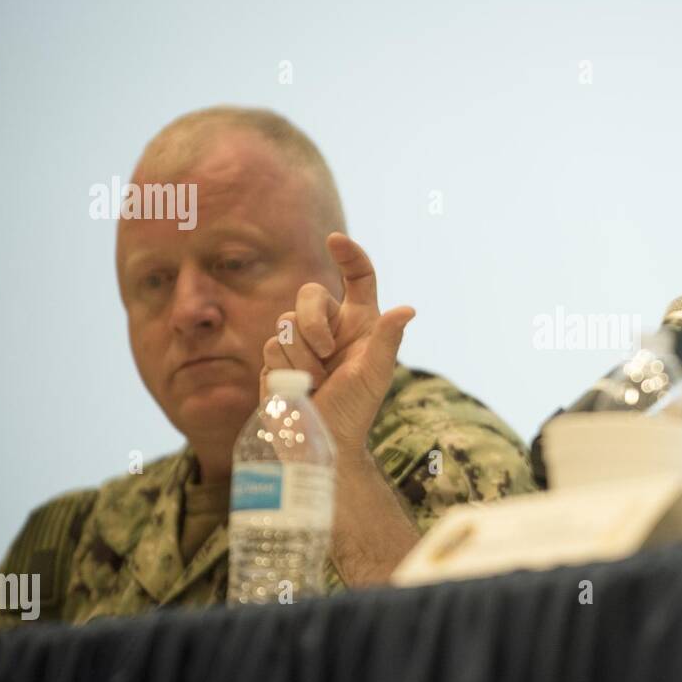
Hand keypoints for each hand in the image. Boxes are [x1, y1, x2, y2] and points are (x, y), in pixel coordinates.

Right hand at [261, 232, 414, 452]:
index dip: (350, 255)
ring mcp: (301, 341)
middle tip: (327, 354)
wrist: (322, 440)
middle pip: (309, 294)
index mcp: (360, 322)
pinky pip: (273, 345)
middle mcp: (329, 325)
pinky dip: (287, 368)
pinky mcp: (277, 358)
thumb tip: (408, 309)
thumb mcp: (376, 374)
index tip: (335, 240)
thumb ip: (388, 339)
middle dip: (313, 321)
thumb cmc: (355, 409)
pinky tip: (299, 387)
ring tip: (317, 382)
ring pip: (286, 322)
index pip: (358, 277)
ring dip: (303, 356)